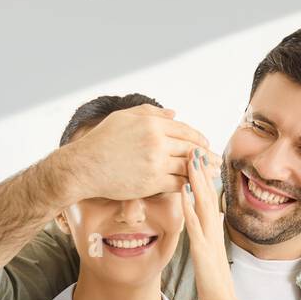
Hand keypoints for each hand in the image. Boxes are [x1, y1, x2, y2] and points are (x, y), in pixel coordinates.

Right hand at [67, 104, 218, 201]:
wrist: (84, 167)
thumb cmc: (101, 141)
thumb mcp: (124, 117)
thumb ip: (151, 113)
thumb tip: (174, 113)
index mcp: (152, 123)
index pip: (185, 130)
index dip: (199, 138)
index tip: (206, 144)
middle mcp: (156, 141)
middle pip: (191, 148)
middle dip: (206, 155)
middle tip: (216, 161)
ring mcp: (155, 163)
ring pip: (187, 167)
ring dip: (202, 172)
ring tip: (211, 175)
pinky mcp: (152, 183)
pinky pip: (178, 183)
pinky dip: (189, 185)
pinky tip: (196, 186)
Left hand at [181, 147, 234, 299]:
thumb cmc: (215, 281)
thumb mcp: (212, 253)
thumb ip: (211, 234)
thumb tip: (213, 218)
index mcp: (215, 230)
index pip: (210, 199)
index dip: (204, 178)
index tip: (198, 158)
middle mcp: (214, 230)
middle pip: (208, 194)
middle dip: (201, 171)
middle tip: (194, 147)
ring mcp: (209, 238)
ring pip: (203, 203)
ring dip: (196, 180)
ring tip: (190, 159)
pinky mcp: (202, 249)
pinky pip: (194, 223)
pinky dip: (189, 205)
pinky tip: (182, 190)